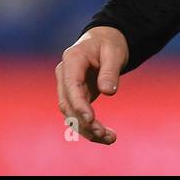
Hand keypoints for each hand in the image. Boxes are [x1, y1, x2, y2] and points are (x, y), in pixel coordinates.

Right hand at [56, 26, 128, 144]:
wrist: (105, 41)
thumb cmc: (110, 44)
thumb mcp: (115, 53)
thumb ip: (110, 70)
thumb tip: (108, 92)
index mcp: (72, 59)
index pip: (71, 85)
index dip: (79, 104)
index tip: (91, 119)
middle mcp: (65, 74)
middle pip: (68, 104)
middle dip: (84, 122)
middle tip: (104, 134)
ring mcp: (67, 86)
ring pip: (71, 114)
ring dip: (88, 129)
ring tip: (110, 138)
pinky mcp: (75, 96)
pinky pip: (79, 115)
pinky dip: (90, 127)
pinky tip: (106, 136)